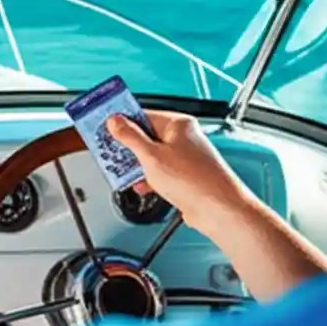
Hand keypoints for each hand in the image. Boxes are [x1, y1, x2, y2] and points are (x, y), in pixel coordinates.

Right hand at [107, 111, 256, 236]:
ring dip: (138, 166)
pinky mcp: (186, 177)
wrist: (220, 211)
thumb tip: (116, 122)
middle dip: (129, 147)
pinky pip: (161, 173)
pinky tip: (142, 185)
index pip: (144, 115)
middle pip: (147, 136)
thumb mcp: (152, 157)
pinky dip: (149, 178)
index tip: (106, 126)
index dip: (123, 122)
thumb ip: (130, 138)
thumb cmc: (196, 182)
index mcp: (179, 125)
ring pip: (153, 157)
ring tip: (124, 172)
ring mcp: (186, 159)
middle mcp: (184, 139)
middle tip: (110, 151)